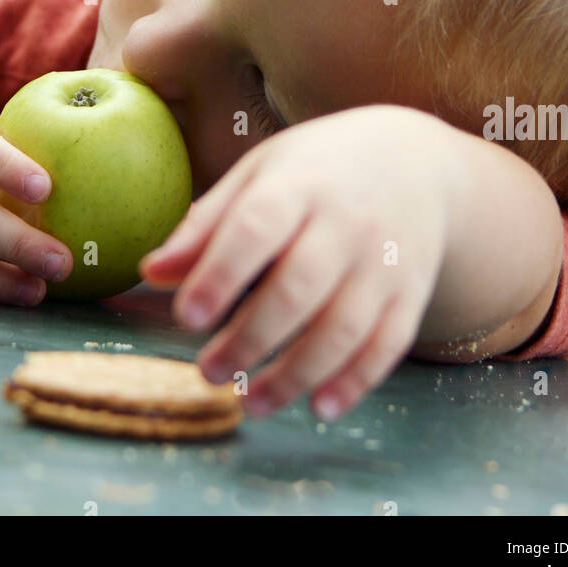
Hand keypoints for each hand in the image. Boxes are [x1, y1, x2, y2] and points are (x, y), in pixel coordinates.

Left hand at [139, 105, 453, 421]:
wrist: (415, 160)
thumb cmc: (318, 170)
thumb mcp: (261, 174)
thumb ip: (208, 223)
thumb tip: (152, 273)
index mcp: (300, 184)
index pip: (257, 227)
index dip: (221, 274)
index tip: (186, 317)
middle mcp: (347, 222)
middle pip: (300, 288)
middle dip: (250, 337)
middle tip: (206, 370)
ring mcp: (384, 260)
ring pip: (344, 327)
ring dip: (295, 374)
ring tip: (248, 401)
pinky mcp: (411, 292)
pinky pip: (389, 344)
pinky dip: (356, 381)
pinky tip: (319, 406)